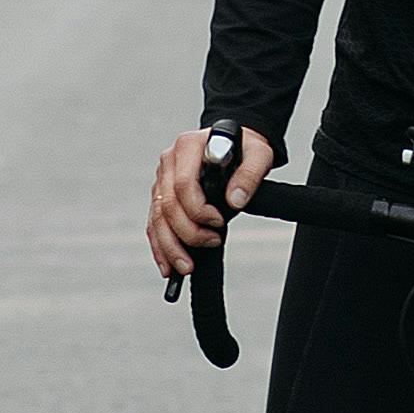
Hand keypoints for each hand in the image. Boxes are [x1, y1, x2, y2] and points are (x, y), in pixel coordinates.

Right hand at [149, 123, 270, 280]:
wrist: (234, 145)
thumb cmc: (245, 148)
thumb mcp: (258, 154)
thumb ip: (249, 175)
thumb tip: (234, 200)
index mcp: (188, 146)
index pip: (183, 184)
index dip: (199, 209)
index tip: (220, 222)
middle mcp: (169, 162)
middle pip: (167, 205)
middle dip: (187, 232)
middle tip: (212, 243)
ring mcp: (162, 179)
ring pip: (157, 218)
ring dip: (170, 246)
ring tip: (186, 267)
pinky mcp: (161, 196)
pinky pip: (154, 224)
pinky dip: (160, 247)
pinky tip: (168, 266)